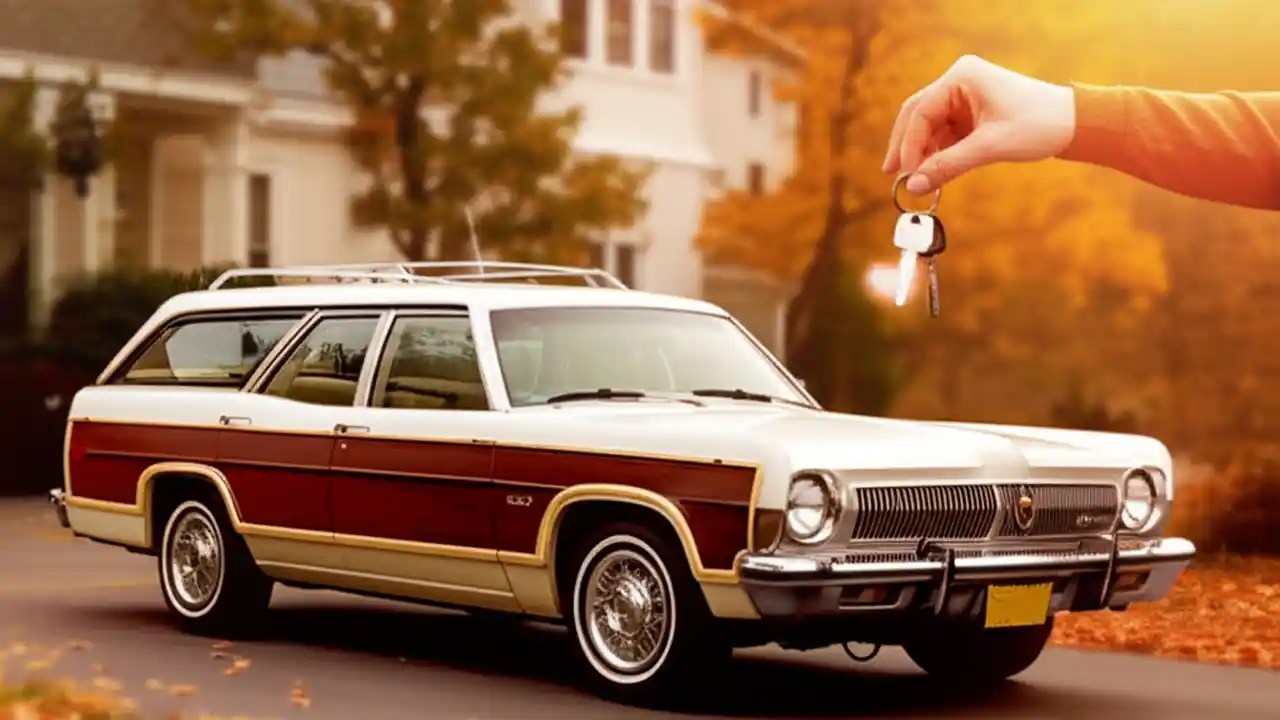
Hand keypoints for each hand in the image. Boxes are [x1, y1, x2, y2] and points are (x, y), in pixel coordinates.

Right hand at [884, 55, 1076, 193]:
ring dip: (922, 152)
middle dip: (906, 146)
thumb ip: (948, 165)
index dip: (909, 145)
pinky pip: (944, 132)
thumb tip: (912, 186)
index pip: (921, 111)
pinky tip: (932, 172)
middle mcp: (959, 80)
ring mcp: (964, 95)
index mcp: (961, 76)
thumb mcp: (989, 147)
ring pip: (929, 125)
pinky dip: (938, 152)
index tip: (904, 174)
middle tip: (891, 174)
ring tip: (915, 180)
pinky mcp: (971, 111)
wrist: (1073, 123)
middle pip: (917, 114)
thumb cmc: (1037, 125)